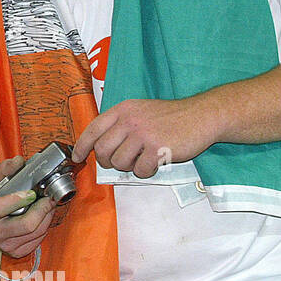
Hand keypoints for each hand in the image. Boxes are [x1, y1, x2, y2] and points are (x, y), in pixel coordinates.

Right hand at [0, 156, 56, 258]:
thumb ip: (3, 169)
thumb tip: (19, 161)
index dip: (16, 200)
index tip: (31, 193)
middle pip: (26, 224)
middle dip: (42, 209)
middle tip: (49, 198)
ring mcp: (6, 245)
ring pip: (36, 232)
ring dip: (46, 217)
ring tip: (47, 205)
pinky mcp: (17, 252)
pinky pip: (38, 240)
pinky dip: (44, 227)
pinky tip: (41, 218)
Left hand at [71, 97, 217, 177]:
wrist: (202, 116)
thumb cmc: (171, 117)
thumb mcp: (140, 111)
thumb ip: (120, 124)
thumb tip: (99, 147)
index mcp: (122, 110)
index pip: (92, 129)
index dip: (82, 146)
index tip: (78, 157)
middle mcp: (129, 120)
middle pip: (102, 150)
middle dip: (107, 161)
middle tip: (119, 162)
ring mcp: (143, 134)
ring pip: (119, 162)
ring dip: (128, 167)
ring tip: (142, 160)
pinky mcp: (158, 148)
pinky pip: (140, 170)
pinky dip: (146, 171)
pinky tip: (155, 162)